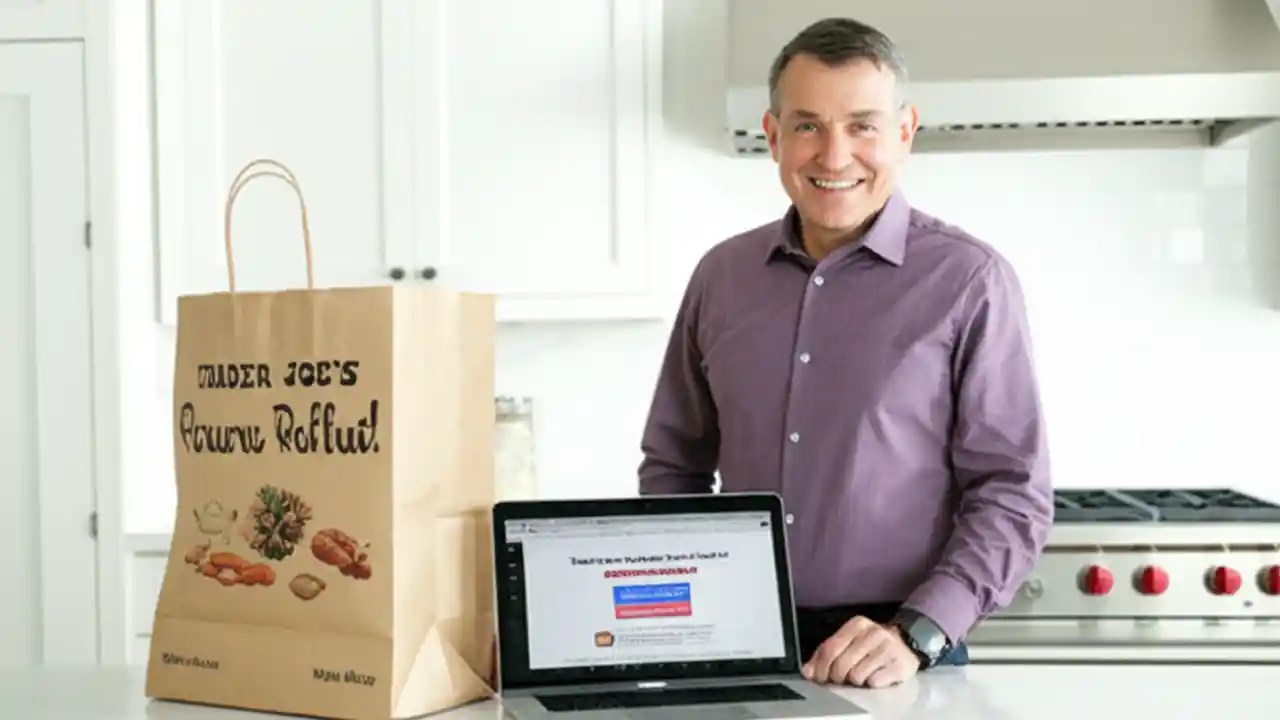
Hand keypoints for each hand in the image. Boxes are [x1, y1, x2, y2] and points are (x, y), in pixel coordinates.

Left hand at [801, 616, 919, 687]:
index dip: (820, 668)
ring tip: (861, 676)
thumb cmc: (872, 647)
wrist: (907, 645)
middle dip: (837, 678)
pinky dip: (871, 684)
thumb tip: (808, 671)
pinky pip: (874, 682)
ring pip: (857, 675)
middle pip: (842, 664)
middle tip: (841, 681)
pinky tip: (875, 676)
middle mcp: (873, 632)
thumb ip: (826, 654)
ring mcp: (888, 647)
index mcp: (857, 624)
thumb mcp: (849, 643)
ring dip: (855, 682)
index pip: (830, 648)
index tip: (819, 679)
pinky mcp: (900, 664)